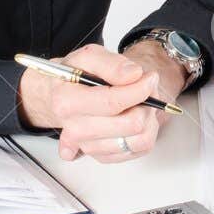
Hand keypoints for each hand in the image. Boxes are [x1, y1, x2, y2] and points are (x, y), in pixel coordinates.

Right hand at [17, 44, 167, 162]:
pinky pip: (140, 148)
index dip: (138, 90)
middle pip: (131, 124)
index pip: (112, 103)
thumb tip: (133, 75)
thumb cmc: (77, 76)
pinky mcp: (104, 157)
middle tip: (144, 88)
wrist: (63, 96)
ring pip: (140, 138)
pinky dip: (145, 131)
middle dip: (146, 103)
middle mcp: (75, 130)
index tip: (149, 78)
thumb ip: (111, 63)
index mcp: (66, 102)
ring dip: (148, 117)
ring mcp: (89, 147)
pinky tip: (132, 116)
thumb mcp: (89, 57)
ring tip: (137, 102)